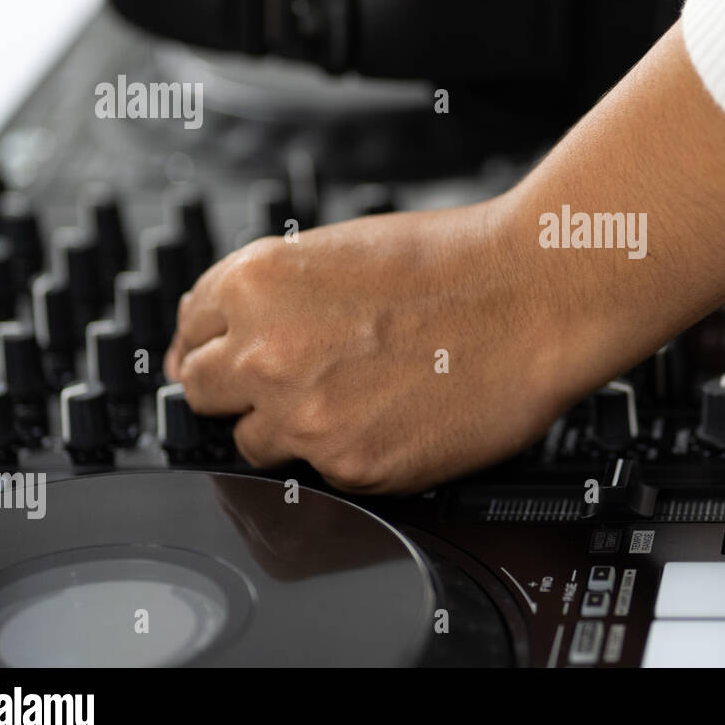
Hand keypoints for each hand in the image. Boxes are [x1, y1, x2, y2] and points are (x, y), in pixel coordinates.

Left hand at [164, 201, 588, 493]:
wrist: (534, 296)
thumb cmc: (458, 264)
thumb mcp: (342, 250)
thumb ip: (275, 295)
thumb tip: (237, 335)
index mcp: (257, 284)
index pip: (190, 332)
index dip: (218, 344)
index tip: (234, 357)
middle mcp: (266, 352)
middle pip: (204, 393)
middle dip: (241, 389)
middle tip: (295, 380)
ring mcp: (305, 417)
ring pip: (254, 443)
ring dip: (291, 427)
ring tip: (357, 398)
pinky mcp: (352, 468)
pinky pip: (322, 474)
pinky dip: (350, 453)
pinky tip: (394, 416)